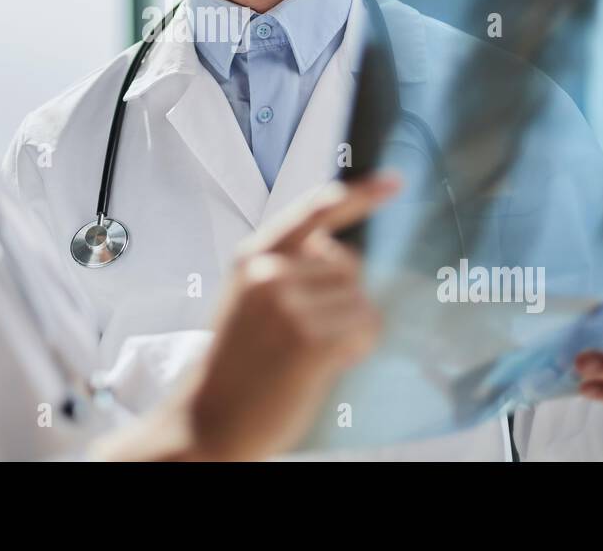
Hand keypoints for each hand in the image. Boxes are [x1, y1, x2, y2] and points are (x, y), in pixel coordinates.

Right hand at [183, 173, 397, 459]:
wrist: (208, 419)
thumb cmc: (236, 363)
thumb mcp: (248, 298)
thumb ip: (287, 269)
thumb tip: (345, 258)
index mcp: (253, 257)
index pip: (313, 213)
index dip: (359, 195)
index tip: (393, 182)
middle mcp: (269, 274)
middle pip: (351, 265)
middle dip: (345, 297)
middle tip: (308, 332)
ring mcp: (288, 306)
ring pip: (362, 301)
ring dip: (352, 327)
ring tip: (311, 351)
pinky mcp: (309, 341)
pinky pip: (365, 330)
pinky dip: (358, 348)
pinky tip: (327, 363)